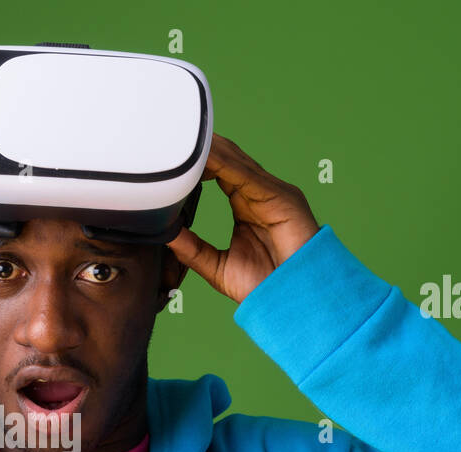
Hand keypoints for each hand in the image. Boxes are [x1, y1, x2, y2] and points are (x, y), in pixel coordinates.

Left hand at [166, 133, 319, 304]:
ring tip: (182, 141)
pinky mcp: (281, 198)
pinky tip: (205, 157)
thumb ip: (192, 249)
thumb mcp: (217, 266)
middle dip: (202, 149)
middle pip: (228, 160)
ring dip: (210, 151)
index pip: (219, 172)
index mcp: (247, 205)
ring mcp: (273, 193)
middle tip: (169, 141)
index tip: (170, 158)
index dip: (197, 163)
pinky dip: (226, 164)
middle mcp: (261, 193)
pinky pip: (247, 175)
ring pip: (236, 162)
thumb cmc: (265, 286)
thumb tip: (166, 234)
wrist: (294, 300)